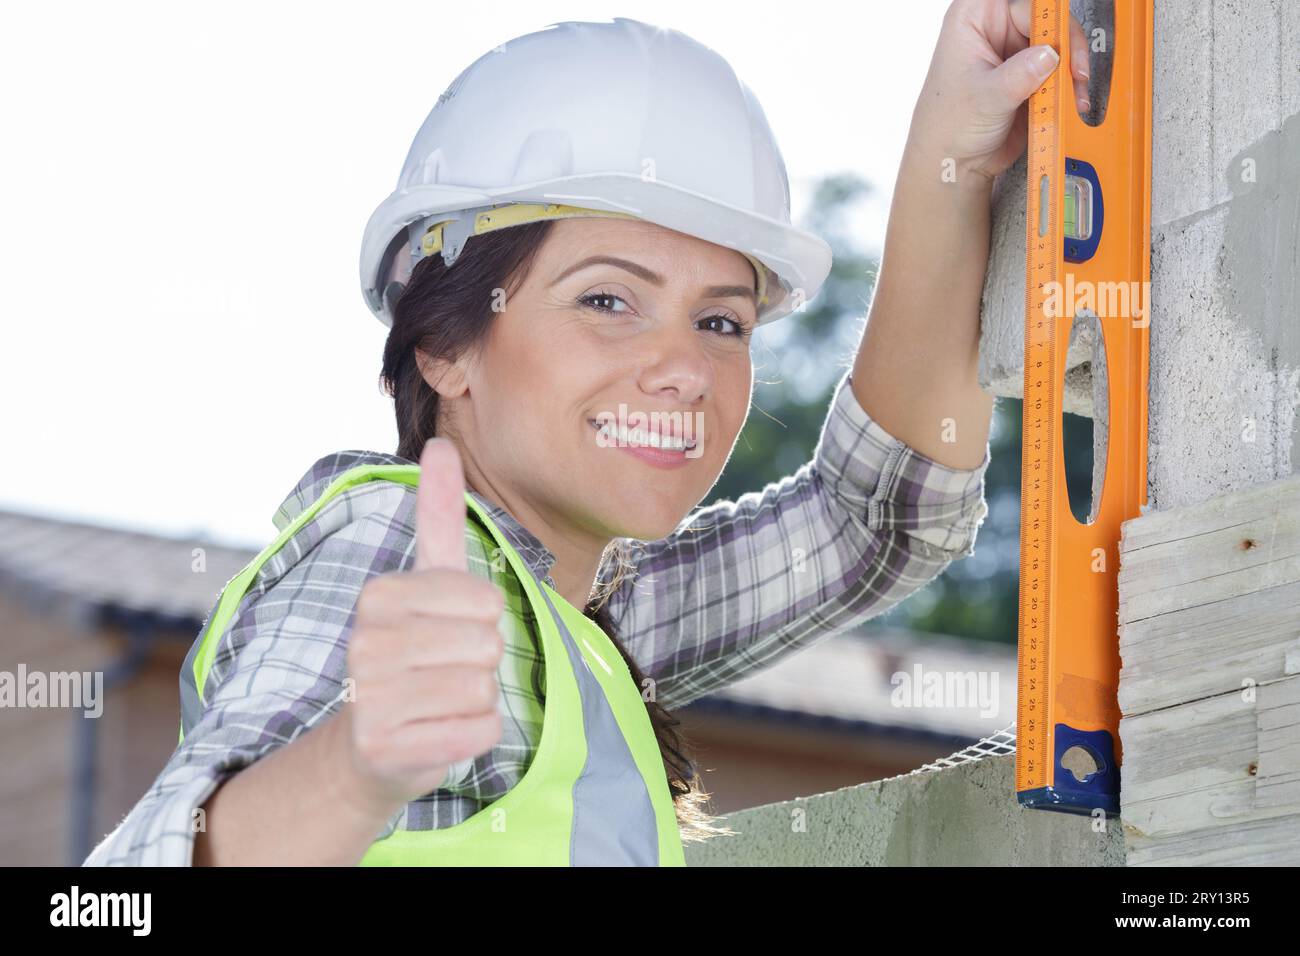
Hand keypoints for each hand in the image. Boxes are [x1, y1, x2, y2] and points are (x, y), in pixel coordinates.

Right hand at [339, 437, 506, 811]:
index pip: (484, 601)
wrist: (375, 745)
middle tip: (444, 671)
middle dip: (482, 662)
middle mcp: (364, 644)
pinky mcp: (387, 749)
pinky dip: (474, 735)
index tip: (449, 630)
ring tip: (440, 701)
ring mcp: (370, 699)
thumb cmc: (415, 653)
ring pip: (483, 689)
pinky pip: (479, 732)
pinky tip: (438, 733)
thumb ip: (438, 514)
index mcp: (378, 597)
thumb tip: (439, 442)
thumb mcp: (429, 581)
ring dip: (477, 699)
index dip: (484, 619)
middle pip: (487, 645)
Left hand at [910, 0, 1089, 183]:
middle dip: (1066, 45)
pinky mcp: (1030, 75)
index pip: (1020, 1)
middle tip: (1075, 70)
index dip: (1044, 11)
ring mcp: (1014, 53)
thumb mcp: (986, 97)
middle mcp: (995, 30)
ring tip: (1074, 94)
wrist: (954, 164)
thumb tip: (1052, 54)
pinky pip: (1059, 70)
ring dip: (1072, 69)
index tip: (1058, 30)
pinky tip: (1072, 101)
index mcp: (973, 19)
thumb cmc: (948, 127)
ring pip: (1058, 44)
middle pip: (1046, 19)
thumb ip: (1021, 74)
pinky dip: (1070, 85)